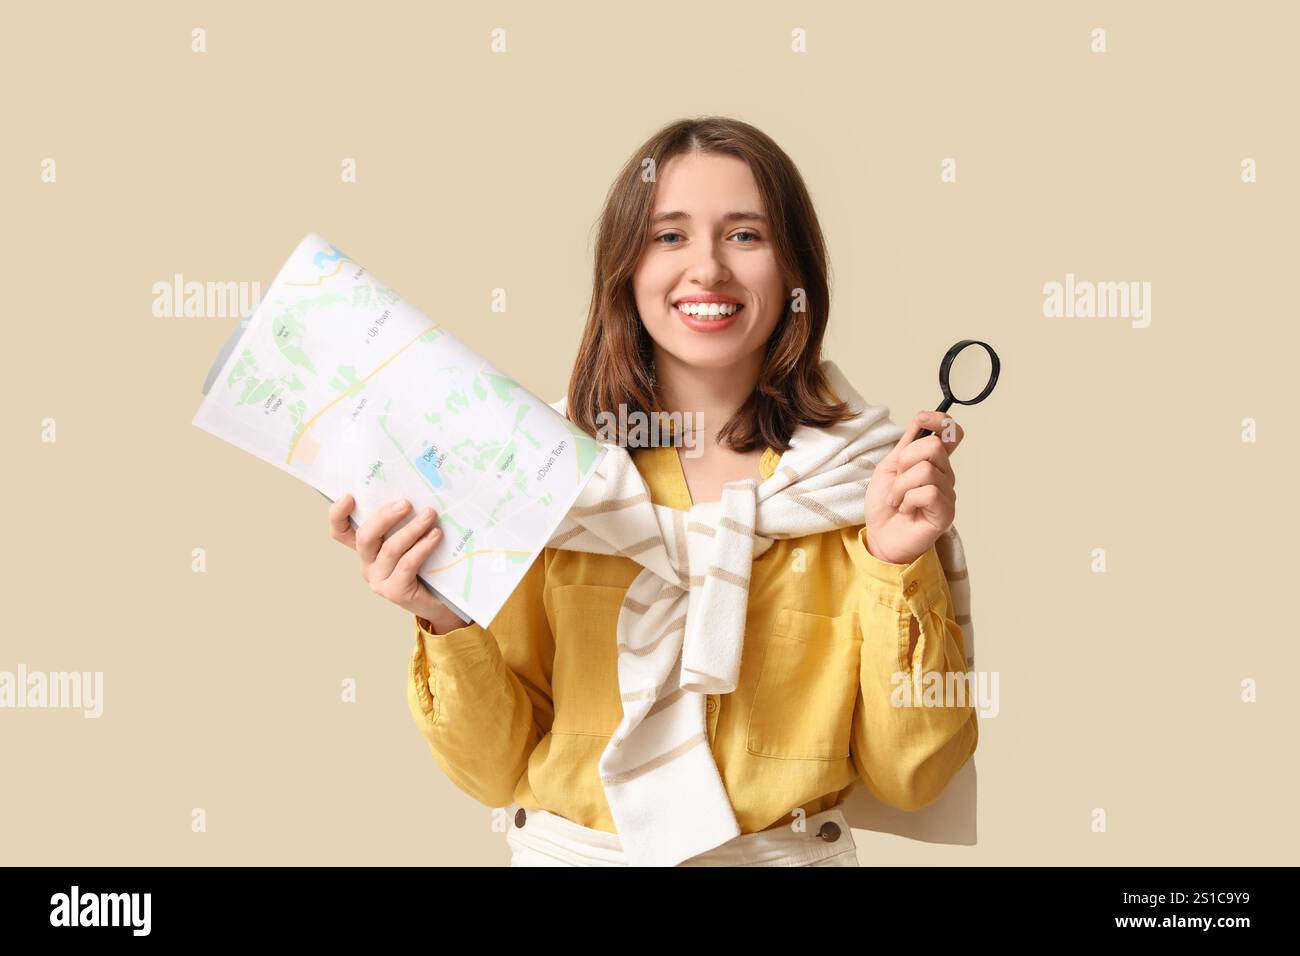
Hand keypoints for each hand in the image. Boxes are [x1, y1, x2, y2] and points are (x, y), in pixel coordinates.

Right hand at [327, 493, 465, 632]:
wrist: (442, 601)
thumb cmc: (429, 564)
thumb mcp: (413, 539)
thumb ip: (406, 520)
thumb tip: (417, 491)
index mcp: (367, 547)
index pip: (341, 531)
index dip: (338, 515)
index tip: (349, 497)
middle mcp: (368, 563)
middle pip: (365, 537)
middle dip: (385, 517)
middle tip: (406, 503)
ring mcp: (379, 580)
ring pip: (390, 549)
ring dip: (411, 529)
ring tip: (430, 515)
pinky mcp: (395, 592)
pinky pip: (407, 564)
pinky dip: (422, 547)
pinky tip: (436, 535)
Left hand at [863, 411, 963, 565]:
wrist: (879, 536)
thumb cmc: (884, 505)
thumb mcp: (890, 467)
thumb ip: (906, 444)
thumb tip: (921, 418)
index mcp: (933, 462)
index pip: (951, 432)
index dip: (940, 420)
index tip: (921, 418)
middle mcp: (945, 475)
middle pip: (934, 446)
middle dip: (905, 460)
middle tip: (897, 481)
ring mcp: (947, 494)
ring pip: (925, 470)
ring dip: (901, 486)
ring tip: (898, 500)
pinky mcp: (946, 513)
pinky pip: (928, 492)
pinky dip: (908, 500)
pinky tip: (907, 510)